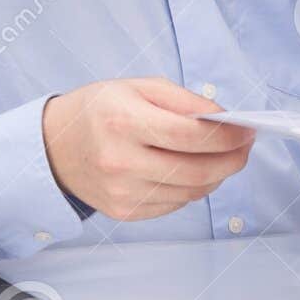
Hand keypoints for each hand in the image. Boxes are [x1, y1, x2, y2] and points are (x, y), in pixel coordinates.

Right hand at [40, 77, 254, 220]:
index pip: (189, 136)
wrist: (52, 147)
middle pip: (196, 171)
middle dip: (232, 159)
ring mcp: (122, 193)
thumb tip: (224, 120)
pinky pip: (175, 204)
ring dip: (217, 175)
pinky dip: (193, 188)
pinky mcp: (124, 212)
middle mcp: (121, 162)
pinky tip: (194, 170)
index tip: (248, 130)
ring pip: (190, 192)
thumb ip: (184, 100)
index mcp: (123, 122)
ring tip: (224, 156)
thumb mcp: (138, 87)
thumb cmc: (99, 110)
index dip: (227, 136)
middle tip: (246, 146)